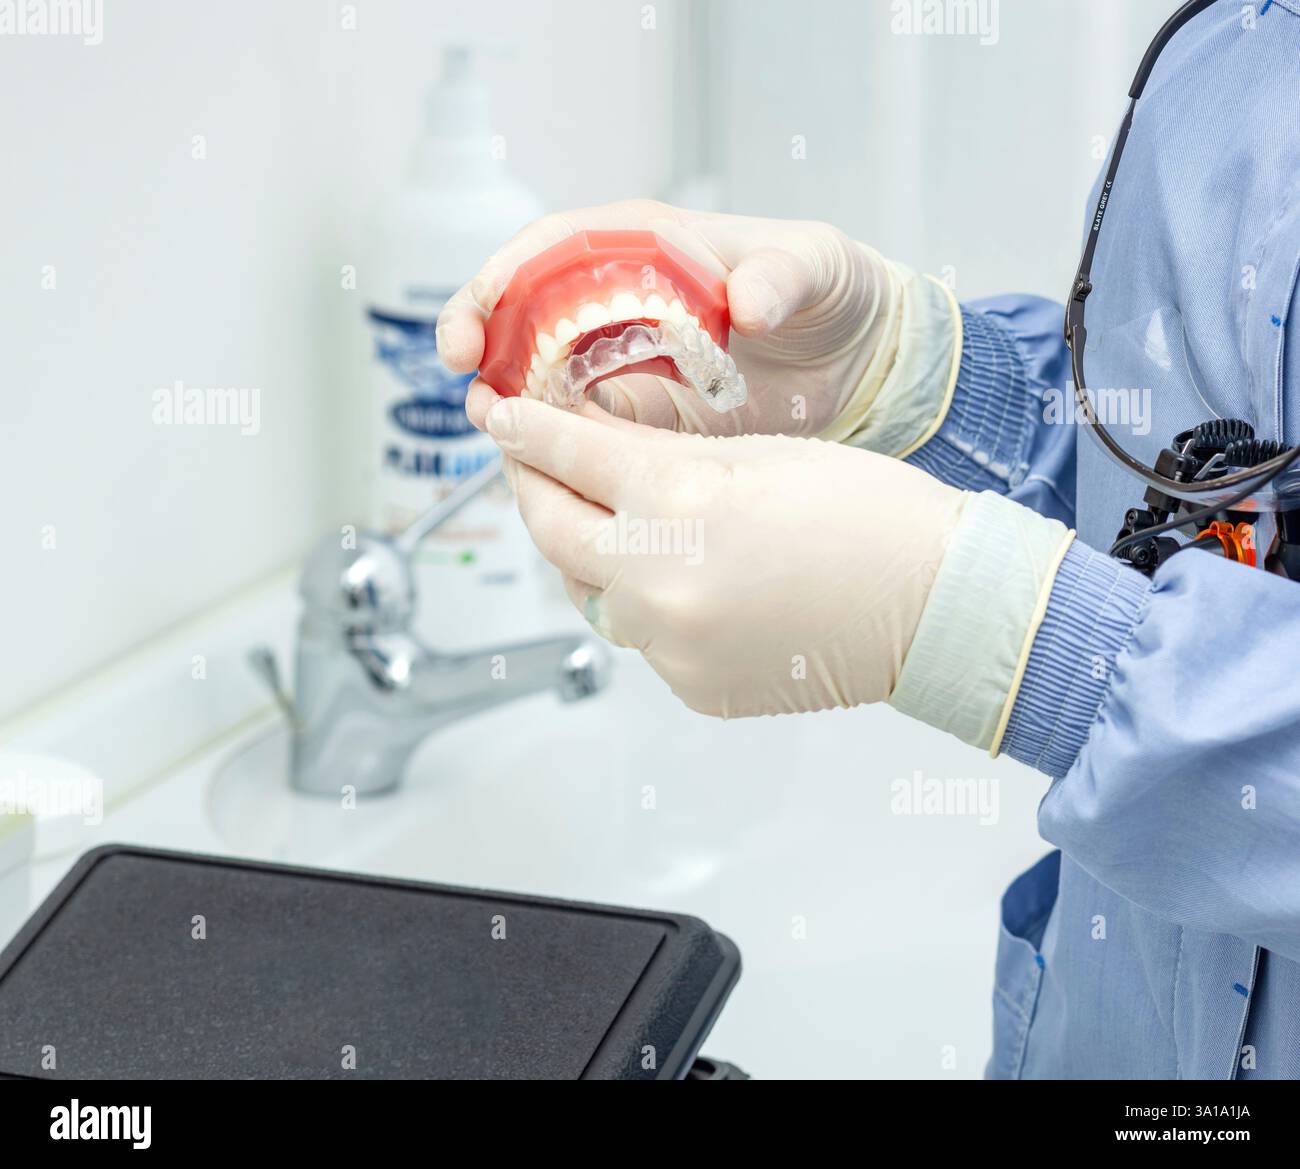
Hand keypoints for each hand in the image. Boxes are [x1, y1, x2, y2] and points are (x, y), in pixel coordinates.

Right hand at [436, 199, 895, 438]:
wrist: (860, 359)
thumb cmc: (831, 292)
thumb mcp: (817, 267)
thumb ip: (783, 274)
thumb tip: (746, 299)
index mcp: (648, 248)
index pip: (552, 250)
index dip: (502, 281)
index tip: (475, 322)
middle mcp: (622, 301)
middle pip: (527, 315)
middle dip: (484, 345)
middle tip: (471, 390)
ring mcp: (627, 361)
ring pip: (542, 376)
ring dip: (510, 402)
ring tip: (496, 432)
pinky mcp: (643, 415)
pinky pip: (582, 430)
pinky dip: (555, 446)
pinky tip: (543, 467)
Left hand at [483, 394, 966, 717]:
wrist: (935, 607)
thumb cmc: (869, 519)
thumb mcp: (757, 455)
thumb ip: (659, 452)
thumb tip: (590, 438)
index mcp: (679, 506)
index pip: (569, 456)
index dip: (526, 430)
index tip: (500, 414)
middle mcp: (660, 584)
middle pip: (553, 531)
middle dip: (530, 487)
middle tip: (524, 459)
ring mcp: (672, 647)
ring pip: (588, 590)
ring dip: (582, 548)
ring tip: (598, 513)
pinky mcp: (690, 687)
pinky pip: (636, 636)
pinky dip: (637, 600)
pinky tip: (666, 574)